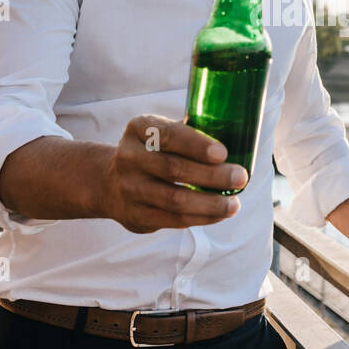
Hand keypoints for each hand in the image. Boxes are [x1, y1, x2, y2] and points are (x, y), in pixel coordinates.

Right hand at [96, 114, 249, 233]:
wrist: (109, 182)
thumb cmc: (151, 152)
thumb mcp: (159, 132)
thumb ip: (189, 132)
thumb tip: (237, 134)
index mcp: (139, 129)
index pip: (167, 134)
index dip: (196, 145)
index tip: (223, 153)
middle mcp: (129, 157)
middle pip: (174, 169)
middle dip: (212, 175)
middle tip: (240, 177)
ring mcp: (130, 189)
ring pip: (174, 200)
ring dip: (210, 204)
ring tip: (234, 204)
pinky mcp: (136, 216)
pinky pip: (173, 219)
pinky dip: (201, 217)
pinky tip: (220, 214)